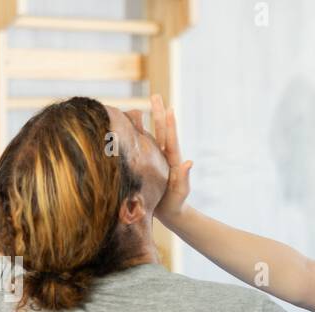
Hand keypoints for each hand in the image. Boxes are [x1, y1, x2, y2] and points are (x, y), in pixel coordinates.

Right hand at [145, 94, 192, 224]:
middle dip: (158, 113)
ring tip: (138, 105)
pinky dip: (134, 134)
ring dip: (145, 120)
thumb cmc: (176, 203)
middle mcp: (162, 155)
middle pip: (161, 131)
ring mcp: (153, 158)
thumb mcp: (181, 192)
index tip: (169, 108)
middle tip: (155, 96)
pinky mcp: (145, 164)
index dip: (170, 124)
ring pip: (149, 135)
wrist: (170, 213)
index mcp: (172, 160)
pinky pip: (139, 146)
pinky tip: (126, 125)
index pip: (171, 140)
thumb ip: (184, 178)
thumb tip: (189, 162)